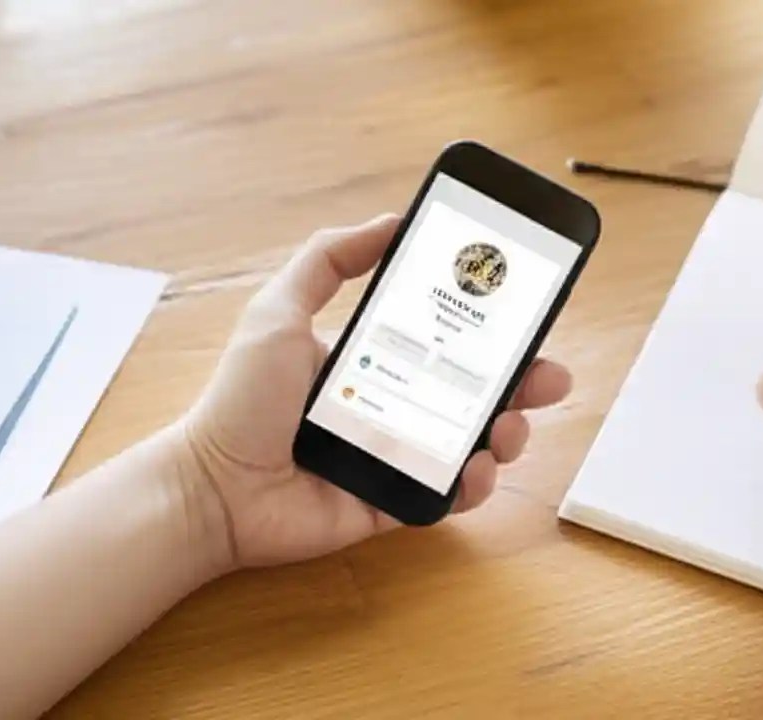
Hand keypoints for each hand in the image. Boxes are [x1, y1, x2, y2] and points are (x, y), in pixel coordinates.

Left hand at [174, 214, 572, 574]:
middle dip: (522, 382)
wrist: (213, 487)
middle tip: (549, 376)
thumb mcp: (279, 309)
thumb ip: (328, 258)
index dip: (490, 328)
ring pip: (476, 442)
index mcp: (374, 359)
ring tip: (509, 426)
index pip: (445, 338)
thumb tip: (393, 219)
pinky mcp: (395, 503)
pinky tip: (477, 467)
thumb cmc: (240, 398)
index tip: (525, 311)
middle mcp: (393, 404)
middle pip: (476, 390)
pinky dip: (475, 484)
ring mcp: (398, 456)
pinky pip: (449, 495)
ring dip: (509, 431)